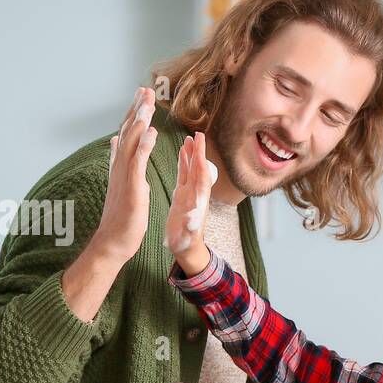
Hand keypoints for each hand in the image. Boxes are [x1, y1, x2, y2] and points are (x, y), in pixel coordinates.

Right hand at [88, 87, 158, 265]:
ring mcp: (124, 176)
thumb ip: (122, 162)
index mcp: (120, 166)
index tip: (140, 97)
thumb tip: (117, 144)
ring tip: (148, 101)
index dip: (134, 115)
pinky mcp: (132, 187)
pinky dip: (145, 145)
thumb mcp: (123, 184)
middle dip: (136, 109)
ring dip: (140, 120)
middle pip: (128, 132)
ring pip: (132, 141)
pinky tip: (152, 131)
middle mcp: (120, 167)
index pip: (127, 135)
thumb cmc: (121, 217)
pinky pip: (138, 162)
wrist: (114, 241)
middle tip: (145, 89)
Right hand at [166, 131, 216, 275]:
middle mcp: (196, 194)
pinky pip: (184, 175)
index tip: (200, 143)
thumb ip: (189, 226)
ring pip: (191, 169)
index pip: (201, 174)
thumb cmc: (185, 242)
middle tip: (197, 133)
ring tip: (189, 138)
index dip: (200, 158)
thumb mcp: (186, 235)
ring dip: (191, 154)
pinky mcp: (182, 196)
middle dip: (198, 151)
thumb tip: (190, 217)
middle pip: (198, 168)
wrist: (186, 249)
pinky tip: (181, 152)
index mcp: (198, 200)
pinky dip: (183, 163)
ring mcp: (190, 194)